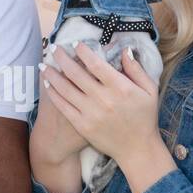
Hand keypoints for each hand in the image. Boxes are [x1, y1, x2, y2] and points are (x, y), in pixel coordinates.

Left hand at [39, 42, 161, 168]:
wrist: (137, 149)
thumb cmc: (145, 117)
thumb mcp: (149, 90)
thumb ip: (136, 69)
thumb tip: (125, 49)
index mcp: (120, 87)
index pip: (96, 64)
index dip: (83, 52)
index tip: (74, 44)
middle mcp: (103, 99)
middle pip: (76, 73)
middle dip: (62, 58)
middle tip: (53, 48)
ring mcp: (91, 113)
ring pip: (66, 88)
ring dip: (52, 74)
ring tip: (43, 64)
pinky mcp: (82, 125)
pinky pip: (64, 106)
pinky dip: (54, 93)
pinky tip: (47, 84)